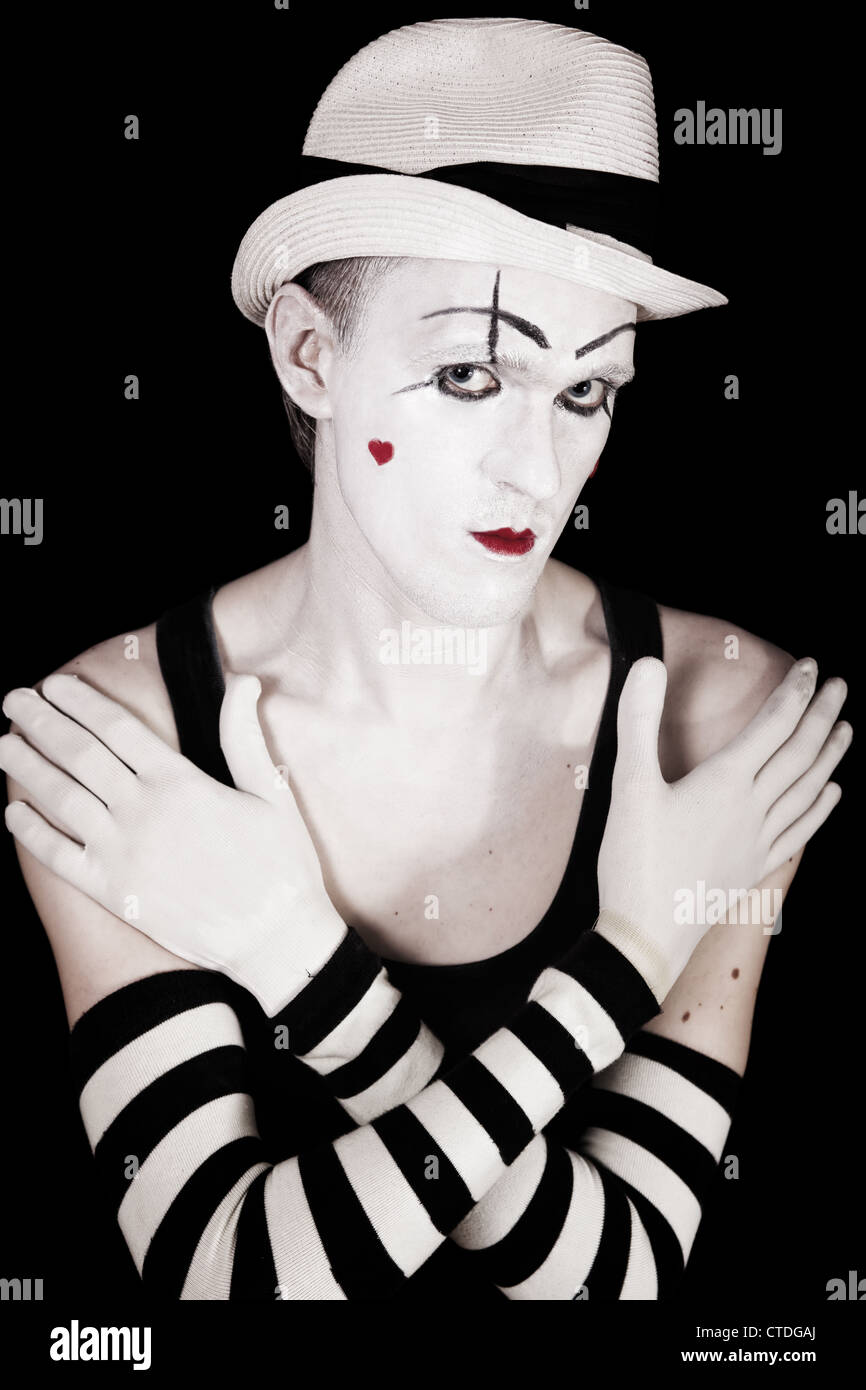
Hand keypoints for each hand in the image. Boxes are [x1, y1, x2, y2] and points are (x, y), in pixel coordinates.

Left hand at [0, 672, 346, 1013]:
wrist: (272, 938)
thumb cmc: (279, 863)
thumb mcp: (271, 791)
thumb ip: (244, 734)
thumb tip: (243, 681)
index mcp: (180, 782)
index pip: (116, 728)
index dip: (81, 702)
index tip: (56, 685)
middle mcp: (142, 812)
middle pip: (78, 754)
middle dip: (41, 722)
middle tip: (13, 701)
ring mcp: (122, 854)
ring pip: (59, 798)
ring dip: (27, 767)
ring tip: (4, 745)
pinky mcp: (113, 893)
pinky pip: (58, 857)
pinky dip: (30, 833)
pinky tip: (12, 812)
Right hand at [596, 656, 849, 999]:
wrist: (646, 936)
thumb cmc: (634, 862)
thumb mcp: (628, 787)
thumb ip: (638, 722)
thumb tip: (647, 665)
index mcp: (725, 783)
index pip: (772, 726)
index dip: (794, 693)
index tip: (811, 666)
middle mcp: (752, 809)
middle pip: (799, 754)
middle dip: (822, 716)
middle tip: (840, 686)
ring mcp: (758, 841)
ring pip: (807, 791)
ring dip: (829, 757)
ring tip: (846, 730)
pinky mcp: (753, 868)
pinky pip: (799, 831)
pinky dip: (820, 809)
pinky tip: (832, 795)